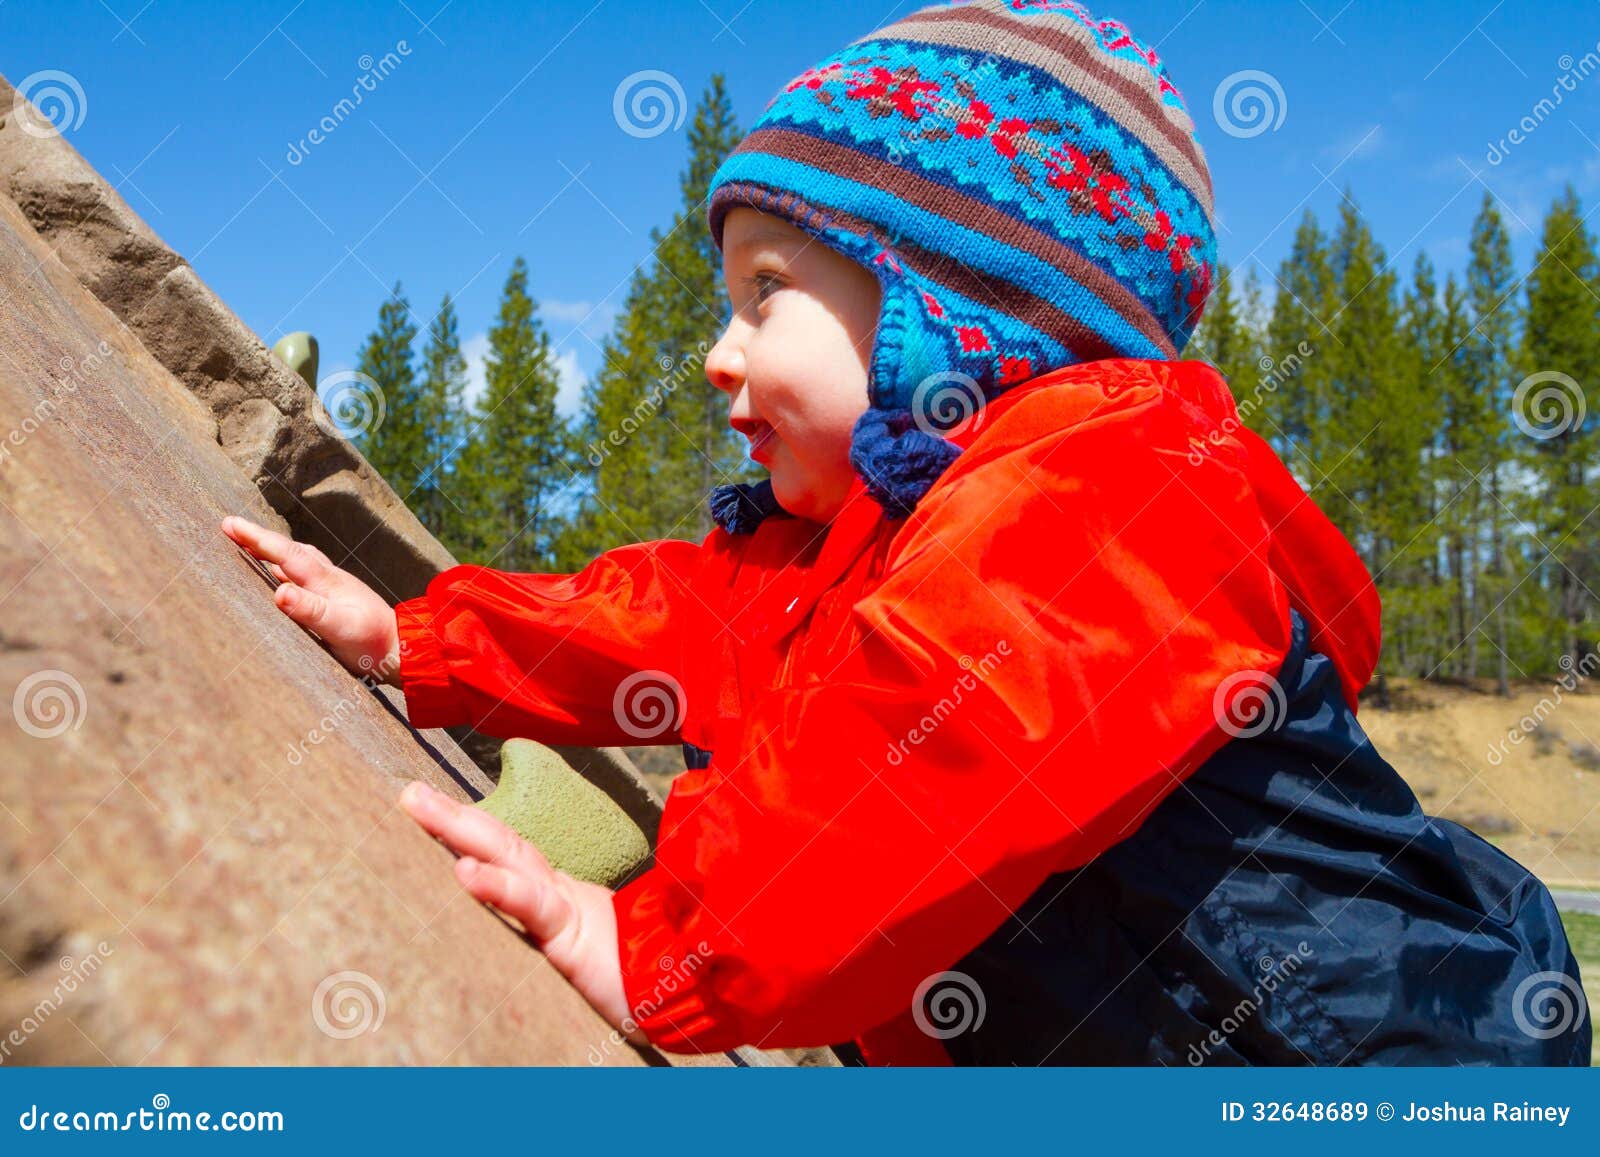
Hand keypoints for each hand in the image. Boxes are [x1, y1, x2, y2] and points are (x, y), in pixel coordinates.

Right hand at [221, 515, 401, 686]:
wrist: (402, 648)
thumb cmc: (370, 640)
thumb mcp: (339, 627)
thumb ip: (310, 609)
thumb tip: (279, 591)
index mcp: (325, 581)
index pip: (286, 553)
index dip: (257, 538)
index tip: (229, 523)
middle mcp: (327, 578)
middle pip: (289, 551)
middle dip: (259, 539)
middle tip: (230, 526)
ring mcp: (331, 588)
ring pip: (297, 562)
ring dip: (272, 552)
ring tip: (249, 545)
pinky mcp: (334, 600)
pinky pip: (302, 577)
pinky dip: (284, 570)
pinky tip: (279, 575)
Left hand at [398, 781, 646, 1044]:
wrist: (690, 998)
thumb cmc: (639, 985)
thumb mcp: (586, 961)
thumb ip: (555, 939)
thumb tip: (517, 930)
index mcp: (559, 900)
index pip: (507, 856)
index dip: (470, 829)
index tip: (428, 806)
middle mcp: (559, 896)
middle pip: (500, 844)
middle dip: (452, 817)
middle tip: (409, 792)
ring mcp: (566, 910)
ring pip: (508, 859)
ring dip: (459, 829)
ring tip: (418, 804)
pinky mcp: (574, 937)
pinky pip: (532, 906)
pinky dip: (497, 886)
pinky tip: (464, 870)